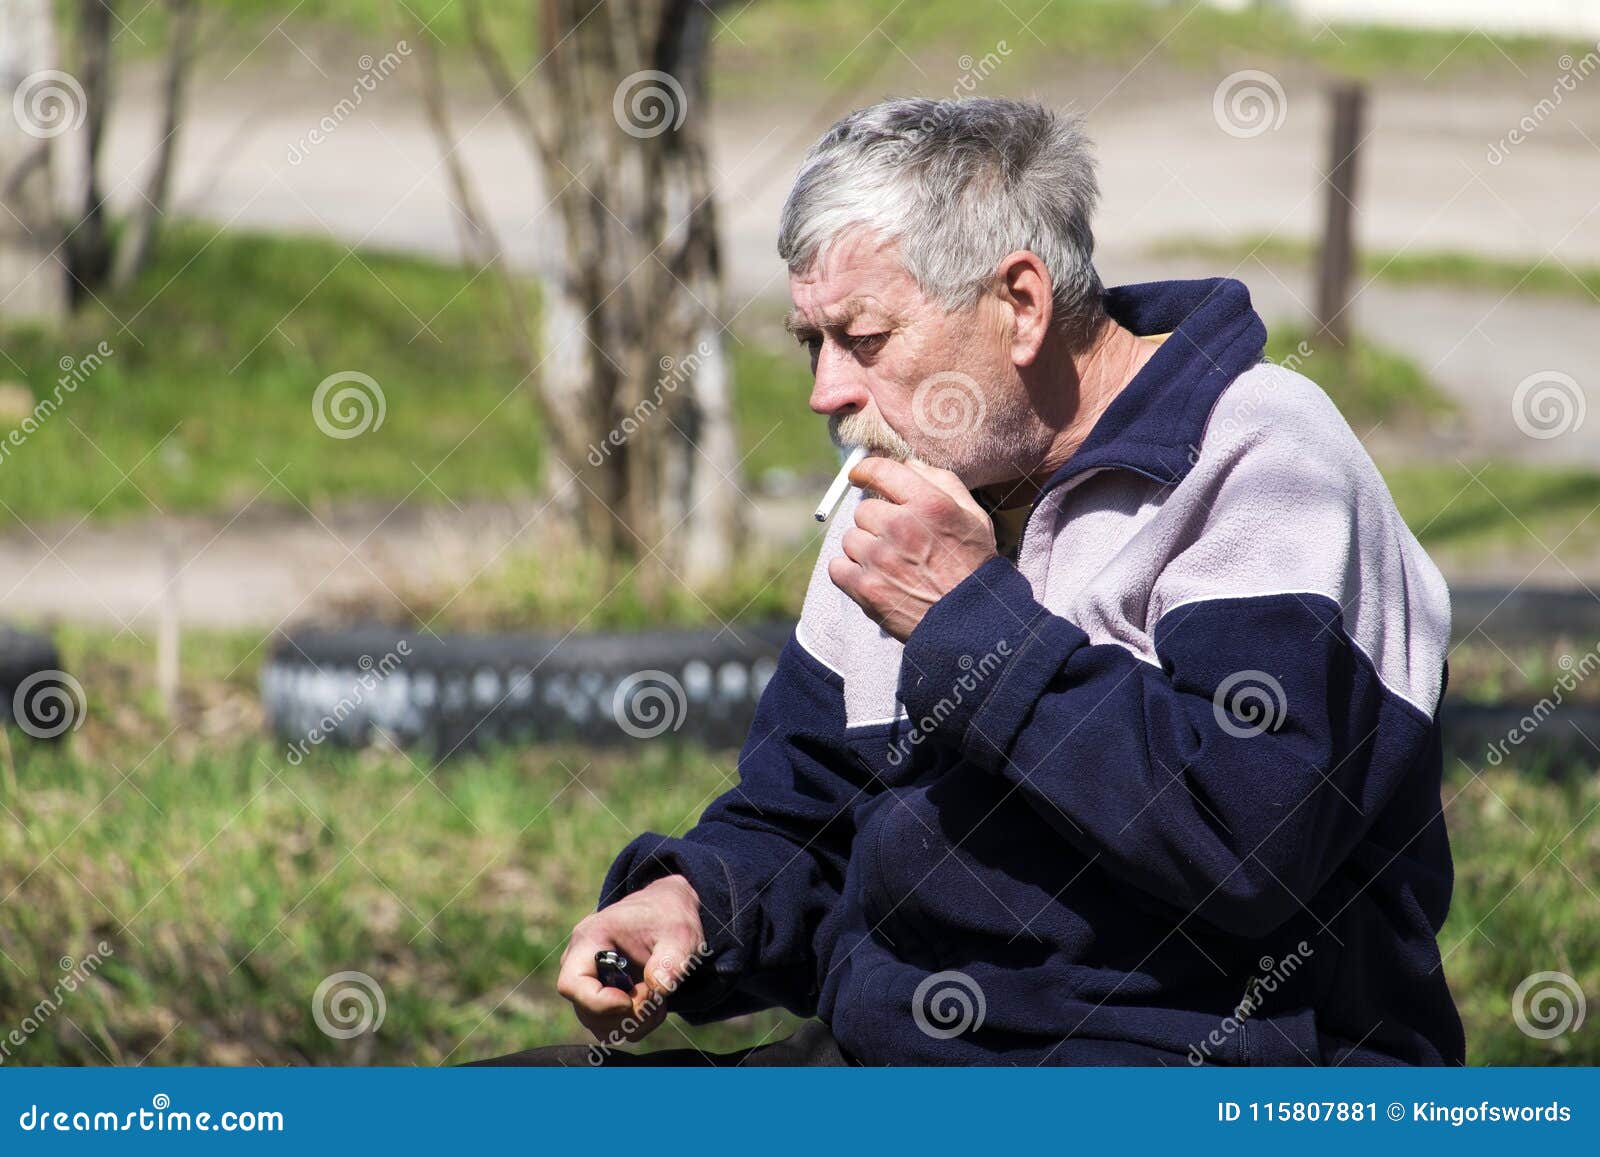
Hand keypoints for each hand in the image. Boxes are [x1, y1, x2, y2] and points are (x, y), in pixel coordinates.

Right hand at [556, 874, 705, 1043]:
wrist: (669, 910)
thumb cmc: (669, 916)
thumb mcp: (680, 933)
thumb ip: (672, 960)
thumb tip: (658, 989)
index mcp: (590, 939)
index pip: (572, 984)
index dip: (599, 1002)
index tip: (631, 1000)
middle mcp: (581, 961)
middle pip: (586, 1010)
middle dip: (626, 1014)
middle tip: (656, 994)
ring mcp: (589, 980)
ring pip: (598, 1024)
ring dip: (633, 1022)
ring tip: (658, 997)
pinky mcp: (601, 994)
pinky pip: (609, 1025)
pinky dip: (635, 1024)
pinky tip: (654, 1001)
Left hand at [828, 456, 997, 641]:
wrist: (971, 623)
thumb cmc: (974, 566)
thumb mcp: (972, 515)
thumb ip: (941, 482)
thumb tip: (907, 462)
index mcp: (929, 504)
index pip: (880, 471)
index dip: (865, 470)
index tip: (859, 475)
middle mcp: (901, 526)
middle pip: (864, 509)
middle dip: (876, 522)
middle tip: (896, 540)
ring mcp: (880, 558)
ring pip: (850, 539)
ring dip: (865, 549)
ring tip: (890, 565)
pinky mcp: (865, 587)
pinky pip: (838, 567)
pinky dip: (850, 572)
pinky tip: (873, 578)